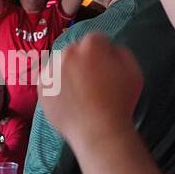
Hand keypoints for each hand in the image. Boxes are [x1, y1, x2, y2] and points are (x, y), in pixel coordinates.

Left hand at [39, 32, 143, 146]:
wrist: (98, 133)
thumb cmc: (120, 103)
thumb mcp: (133, 71)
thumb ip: (120, 52)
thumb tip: (108, 49)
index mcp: (91, 46)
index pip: (97, 40)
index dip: (104, 55)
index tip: (106, 69)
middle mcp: (68, 52)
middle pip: (76, 50)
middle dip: (84, 61)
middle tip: (93, 82)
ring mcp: (51, 70)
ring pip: (60, 64)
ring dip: (68, 72)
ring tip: (79, 93)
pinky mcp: (41, 87)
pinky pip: (49, 80)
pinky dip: (56, 86)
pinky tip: (68, 99)